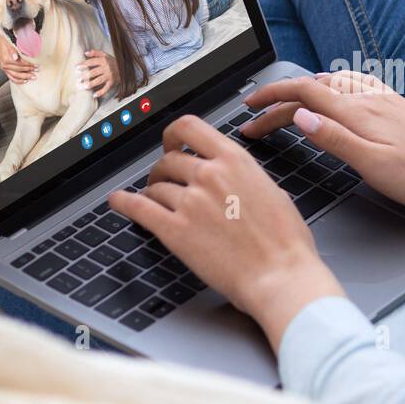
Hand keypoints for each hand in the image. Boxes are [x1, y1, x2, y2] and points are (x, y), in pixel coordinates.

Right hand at [0, 28, 35, 84]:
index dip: (29, 65)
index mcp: (6, 58)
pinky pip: (11, 77)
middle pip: (19, 70)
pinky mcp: (5, 69)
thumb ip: (12, 50)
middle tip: (37, 70)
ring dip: (25, 77)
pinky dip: (18, 80)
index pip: (20, 64)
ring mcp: (4, 67)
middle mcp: (4, 64)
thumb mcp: (8, 41)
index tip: (36, 65)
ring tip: (33, 76)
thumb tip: (15, 58)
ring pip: (15, 75)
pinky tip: (24, 81)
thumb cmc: (4, 38)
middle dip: (29, 70)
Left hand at [78, 49, 118, 98]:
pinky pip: (106, 88)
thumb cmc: (113, 61)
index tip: (77, 67)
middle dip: (86, 76)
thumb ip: (96, 53)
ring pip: (99, 80)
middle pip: (94, 72)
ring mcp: (109, 76)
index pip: (92, 62)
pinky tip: (94, 95)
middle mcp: (106, 68)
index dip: (84, 64)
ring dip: (91, 84)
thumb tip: (85, 53)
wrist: (125, 68)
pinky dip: (101, 92)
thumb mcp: (105, 55)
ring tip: (85, 86)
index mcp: (104, 61)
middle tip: (79, 79)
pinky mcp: (112, 82)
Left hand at [108, 114, 344, 349]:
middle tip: (165, 181)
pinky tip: (118, 202)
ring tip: (154, 201)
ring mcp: (190, 202)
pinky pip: (139, 209)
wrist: (280, 275)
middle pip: (169, 160)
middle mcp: (209, 174)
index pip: (190, 128)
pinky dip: (124, 203)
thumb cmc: (286, 242)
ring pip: (155, 186)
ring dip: (152, 192)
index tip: (171, 143)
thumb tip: (235, 179)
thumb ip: (246, 178)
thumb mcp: (273, 192)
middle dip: (164, 171)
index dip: (173, 134)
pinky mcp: (175, 230)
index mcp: (235, 160)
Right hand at [239, 71, 404, 210]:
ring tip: (287, 107)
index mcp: (356, 113)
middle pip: (312, 89)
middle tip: (258, 121)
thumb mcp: (373, 165)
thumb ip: (334, 139)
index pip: (302, 94)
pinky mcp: (397, 106)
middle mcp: (368, 99)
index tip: (247, 110)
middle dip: (279, 101)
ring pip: (333, 84)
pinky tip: (339, 96)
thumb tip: (300, 118)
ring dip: (304, 93)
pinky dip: (333, 88)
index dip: (269, 99)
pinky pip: (356, 86)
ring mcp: (383, 100)